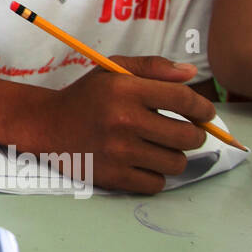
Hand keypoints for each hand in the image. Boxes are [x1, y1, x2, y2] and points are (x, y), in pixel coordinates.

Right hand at [18, 55, 214, 193]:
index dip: (204, 109)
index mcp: (126, 89)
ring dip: (173, 156)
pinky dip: (154, 176)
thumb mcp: (113, 70)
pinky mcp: (113, 176)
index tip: (206, 114)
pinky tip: (142, 162)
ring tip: (157, 147)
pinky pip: (156, 184)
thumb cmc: (86, 96)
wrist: (45, 125)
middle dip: (194, 135)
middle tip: (184, 132)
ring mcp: (118, 151)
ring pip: (175, 163)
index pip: (184, 100)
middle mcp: (123, 120)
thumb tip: (192, 75)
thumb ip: (153, 67)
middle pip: (188, 137)